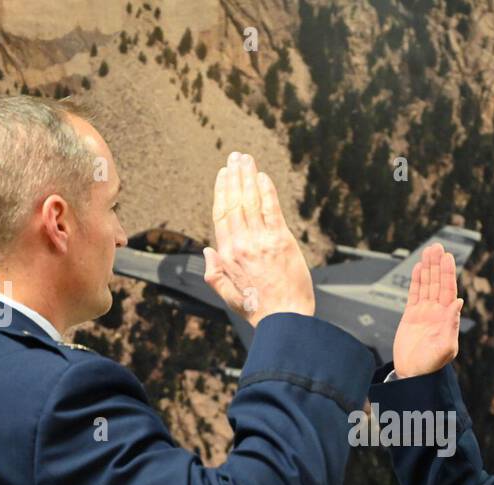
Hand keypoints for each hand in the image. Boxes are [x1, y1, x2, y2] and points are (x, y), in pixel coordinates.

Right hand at [203, 152, 313, 326]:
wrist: (285, 319)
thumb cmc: (258, 309)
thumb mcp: (227, 296)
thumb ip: (214, 273)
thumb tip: (207, 251)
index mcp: (225, 255)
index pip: (221, 214)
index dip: (222, 191)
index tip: (223, 174)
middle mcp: (240, 244)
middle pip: (234, 202)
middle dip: (234, 176)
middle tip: (235, 157)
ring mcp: (260, 241)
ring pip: (251, 201)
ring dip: (248, 177)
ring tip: (247, 159)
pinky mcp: (281, 241)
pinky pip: (271, 209)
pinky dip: (266, 191)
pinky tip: (263, 177)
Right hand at [392, 243, 462, 378]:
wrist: (413, 374)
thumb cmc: (431, 365)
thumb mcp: (445, 347)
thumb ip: (451, 325)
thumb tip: (458, 302)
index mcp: (446, 318)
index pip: (448, 290)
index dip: (447, 273)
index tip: (447, 257)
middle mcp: (437, 312)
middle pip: (438, 283)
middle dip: (437, 265)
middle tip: (437, 246)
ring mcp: (424, 312)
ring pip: (426, 285)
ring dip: (428, 268)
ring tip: (428, 250)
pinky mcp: (411, 316)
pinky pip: (414, 294)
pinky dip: (416, 280)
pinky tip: (418, 267)